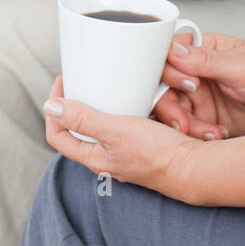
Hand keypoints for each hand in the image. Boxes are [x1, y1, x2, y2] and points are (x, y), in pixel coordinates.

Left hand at [43, 75, 201, 202]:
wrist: (193, 166)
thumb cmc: (157, 155)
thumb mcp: (115, 130)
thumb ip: (82, 119)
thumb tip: (51, 107)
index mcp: (93, 156)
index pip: (58, 134)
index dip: (55, 107)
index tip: (65, 82)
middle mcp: (106, 156)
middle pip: (81, 127)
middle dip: (81, 102)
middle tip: (85, 80)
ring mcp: (125, 151)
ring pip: (107, 123)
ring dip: (108, 103)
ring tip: (111, 85)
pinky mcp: (143, 144)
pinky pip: (129, 121)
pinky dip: (130, 106)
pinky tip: (137, 95)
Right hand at [151, 31, 244, 139]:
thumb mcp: (241, 68)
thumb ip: (205, 61)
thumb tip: (172, 49)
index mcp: (204, 49)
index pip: (168, 54)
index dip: (167, 71)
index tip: (185, 85)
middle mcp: (196, 72)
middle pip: (162, 86)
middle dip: (169, 106)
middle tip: (183, 122)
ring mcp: (198, 97)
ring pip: (171, 109)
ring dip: (183, 125)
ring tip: (207, 133)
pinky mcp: (203, 119)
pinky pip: (184, 128)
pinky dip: (194, 135)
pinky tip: (216, 136)